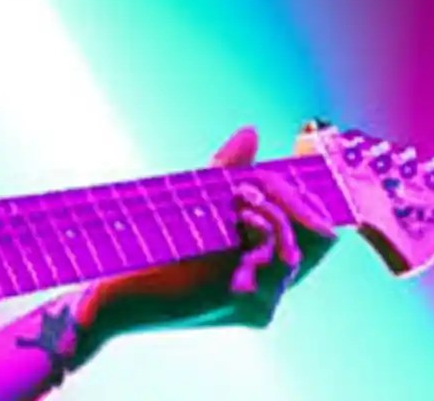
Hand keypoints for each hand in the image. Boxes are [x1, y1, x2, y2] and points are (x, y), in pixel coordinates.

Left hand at [75, 127, 337, 357]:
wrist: (113, 293)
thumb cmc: (152, 250)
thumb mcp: (198, 203)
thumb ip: (228, 170)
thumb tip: (252, 132)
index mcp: (264, 265)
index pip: (317, 233)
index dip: (311, 196)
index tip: (293, 162)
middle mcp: (272, 286)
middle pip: (321, 237)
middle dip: (291, 197)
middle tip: (248, 185)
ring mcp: (263, 298)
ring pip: (304, 243)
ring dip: (274, 209)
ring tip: (238, 199)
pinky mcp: (246, 301)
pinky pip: (280, 255)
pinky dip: (264, 224)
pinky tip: (238, 214)